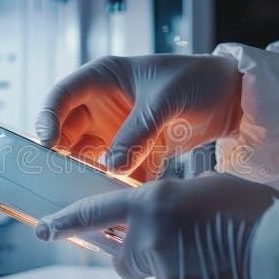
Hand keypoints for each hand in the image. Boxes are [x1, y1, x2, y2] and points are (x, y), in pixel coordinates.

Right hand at [35, 54, 241, 179]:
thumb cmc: (197, 79)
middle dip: (63, 156)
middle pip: (68, 132)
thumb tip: (111, 167)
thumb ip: (136, 133)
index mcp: (103, 79)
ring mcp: (118, 131)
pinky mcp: (136, 151)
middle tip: (61, 179)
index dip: (47, 119)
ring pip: (89, 156)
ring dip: (88, 175)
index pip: (61, 97)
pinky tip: (119, 199)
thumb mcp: (164, 100)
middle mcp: (103, 106)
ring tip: (86, 194)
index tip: (46, 144)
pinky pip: (117, 171)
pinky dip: (117, 185)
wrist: (232, 97)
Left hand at [35, 172, 278, 278]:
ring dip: (171, 266)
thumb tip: (169, 207)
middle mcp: (150, 237)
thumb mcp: (209, 186)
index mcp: (152, 203)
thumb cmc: (254, 212)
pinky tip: (216, 270)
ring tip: (209, 253)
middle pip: (121, 257)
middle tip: (168, 245)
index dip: (66, 221)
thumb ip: (176, 196)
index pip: (95, 213)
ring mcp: (163, 271)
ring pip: (152, 274)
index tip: (45, 227)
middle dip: (136, 254)